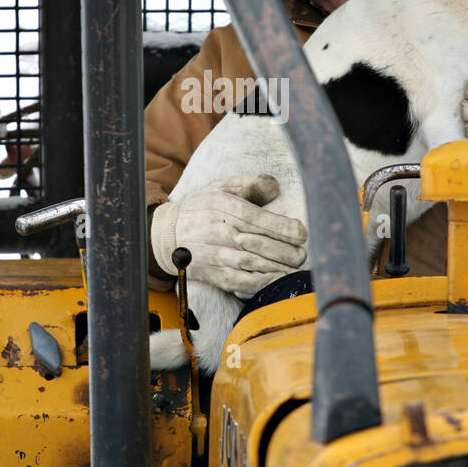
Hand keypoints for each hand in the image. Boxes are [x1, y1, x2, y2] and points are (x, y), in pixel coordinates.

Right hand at [151, 175, 307, 296]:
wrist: (165, 235)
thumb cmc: (200, 208)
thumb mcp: (221, 187)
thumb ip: (251, 184)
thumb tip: (276, 188)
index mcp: (226, 209)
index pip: (260, 220)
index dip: (286, 229)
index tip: (301, 233)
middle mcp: (223, 234)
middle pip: (262, 245)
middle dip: (288, 252)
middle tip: (302, 253)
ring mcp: (219, 257)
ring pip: (256, 265)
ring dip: (281, 268)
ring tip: (296, 266)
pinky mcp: (216, 275)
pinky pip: (243, 282)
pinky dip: (264, 283)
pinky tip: (278, 280)